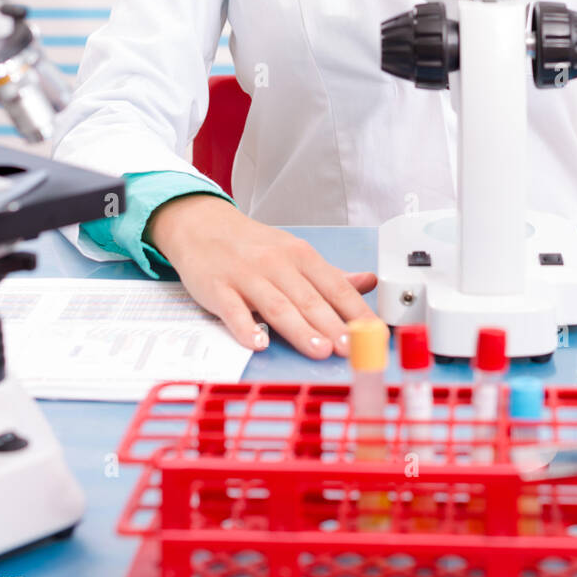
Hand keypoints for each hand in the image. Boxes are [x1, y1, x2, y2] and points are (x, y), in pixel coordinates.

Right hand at [146, 195, 378, 357]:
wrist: (203, 225)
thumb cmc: (253, 246)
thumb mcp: (295, 253)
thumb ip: (331, 275)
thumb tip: (369, 282)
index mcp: (301, 256)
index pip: (335, 286)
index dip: (355, 311)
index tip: (373, 333)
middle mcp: (276, 264)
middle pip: (309, 299)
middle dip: (332, 324)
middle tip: (351, 348)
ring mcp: (246, 276)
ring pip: (277, 306)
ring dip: (299, 329)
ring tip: (319, 350)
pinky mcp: (218, 288)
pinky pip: (232, 310)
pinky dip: (245, 327)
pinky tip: (258, 344)